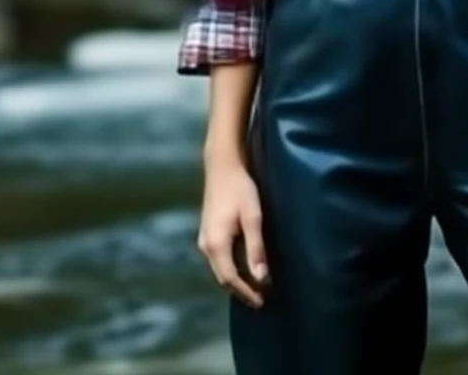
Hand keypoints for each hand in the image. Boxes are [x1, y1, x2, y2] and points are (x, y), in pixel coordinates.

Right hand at [198, 156, 268, 307]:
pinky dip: (231, 267)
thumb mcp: (253, 217)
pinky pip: (218, 258)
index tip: (262, 301)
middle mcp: (206, 246)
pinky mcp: (207, 232)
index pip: (231, 279)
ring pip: (220, 268)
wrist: (222, 166)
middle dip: (241, 290)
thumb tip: (261, 277)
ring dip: (236, 280)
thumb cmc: (240, 189)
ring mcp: (204, 239)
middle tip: (261, 299)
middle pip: (223, 277)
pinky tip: (244, 267)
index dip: (246, 292)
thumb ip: (256, 248)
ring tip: (255, 287)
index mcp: (216, 245)